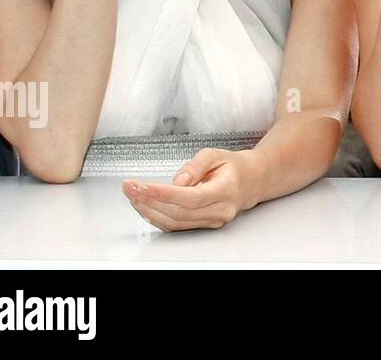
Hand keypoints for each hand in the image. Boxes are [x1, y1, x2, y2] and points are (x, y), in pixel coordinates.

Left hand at [122, 148, 264, 230]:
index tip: (142, 186)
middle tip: (130, 188)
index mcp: (226, 190)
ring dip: (149, 210)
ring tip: (133, 195)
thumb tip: (177, 181)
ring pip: (175, 222)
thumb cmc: (233, 167)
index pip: (191, 197)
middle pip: (178, 212)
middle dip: (149, 200)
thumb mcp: (216, 154)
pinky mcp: (203, 226)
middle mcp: (220, 210)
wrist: (250, 181)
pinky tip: (145, 205)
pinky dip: (157, 216)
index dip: (164, 194)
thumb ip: (195, 166)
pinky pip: (176, 226)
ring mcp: (212, 221)